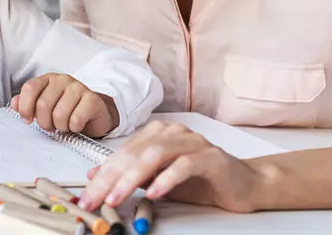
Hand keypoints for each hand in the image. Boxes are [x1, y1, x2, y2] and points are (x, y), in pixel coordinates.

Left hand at [10, 73, 118, 138]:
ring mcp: (79, 87)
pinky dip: (74, 127)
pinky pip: (76, 119)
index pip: (30, 88)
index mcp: (48, 80)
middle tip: (50, 126)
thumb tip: (14, 103)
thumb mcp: (44, 106)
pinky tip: (77, 124)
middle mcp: (63, 80)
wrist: (94, 115)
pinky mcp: (92, 99)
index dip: (25, 107)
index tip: (28, 120)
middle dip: (44, 122)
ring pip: (59, 114)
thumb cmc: (66, 110)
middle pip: (43, 104)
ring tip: (65, 124)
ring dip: (61, 126)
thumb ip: (27, 104)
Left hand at [79, 121, 267, 212]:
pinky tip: (154, 193)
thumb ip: (131, 174)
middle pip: (134, 153)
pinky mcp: (210, 157)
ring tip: (118, 196)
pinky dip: (166, 179)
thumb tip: (96, 174)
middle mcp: (173, 133)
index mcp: (157, 134)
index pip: (123, 153)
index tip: (87, 195)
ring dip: (132, 178)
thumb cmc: (201, 181)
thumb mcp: (158, 179)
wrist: (244, 185)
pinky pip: (184, 165)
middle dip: (111, 178)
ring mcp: (192, 142)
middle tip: (96, 198)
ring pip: (155, 155)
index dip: (102, 175)